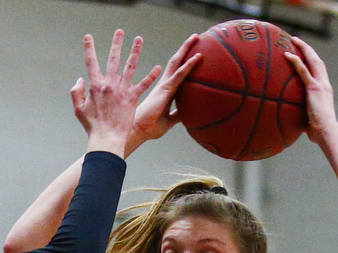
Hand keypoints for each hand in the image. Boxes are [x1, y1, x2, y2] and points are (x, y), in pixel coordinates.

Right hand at [72, 30, 158, 155]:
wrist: (106, 138)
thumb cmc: (92, 126)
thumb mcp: (78, 109)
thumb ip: (76, 92)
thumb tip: (80, 79)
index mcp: (95, 86)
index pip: (90, 62)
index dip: (89, 48)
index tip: (88, 36)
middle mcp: (109, 84)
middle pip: (113, 59)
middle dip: (116, 44)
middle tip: (119, 31)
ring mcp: (122, 90)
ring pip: (130, 66)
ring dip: (135, 51)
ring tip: (139, 39)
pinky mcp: (132, 98)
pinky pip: (143, 84)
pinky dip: (151, 76)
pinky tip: (158, 67)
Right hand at [126, 34, 201, 154]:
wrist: (139, 131)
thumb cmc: (150, 128)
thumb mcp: (169, 121)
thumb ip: (178, 115)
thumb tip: (188, 114)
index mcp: (165, 91)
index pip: (177, 73)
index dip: (185, 62)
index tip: (194, 53)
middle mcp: (164, 85)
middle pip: (176, 62)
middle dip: (185, 49)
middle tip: (195, 36)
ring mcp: (164, 85)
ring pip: (177, 63)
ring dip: (187, 49)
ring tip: (195, 36)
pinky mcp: (165, 89)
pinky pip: (179, 75)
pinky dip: (189, 65)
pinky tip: (198, 57)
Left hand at [284, 37, 337, 148]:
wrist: (327, 132)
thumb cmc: (318, 132)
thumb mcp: (309, 120)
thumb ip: (302, 116)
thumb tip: (289, 122)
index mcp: (325, 90)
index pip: (319, 70)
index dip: (312, 60)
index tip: (304, 53)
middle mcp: (324, 84)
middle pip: (317, 60)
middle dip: (308, 49)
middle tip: (297, 40)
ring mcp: (320, 85)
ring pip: (313, 60)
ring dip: (303, 48)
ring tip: (293, 39)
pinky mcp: (314, 89)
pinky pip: (303, 71)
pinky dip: (296, 62)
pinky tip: (287, 54)